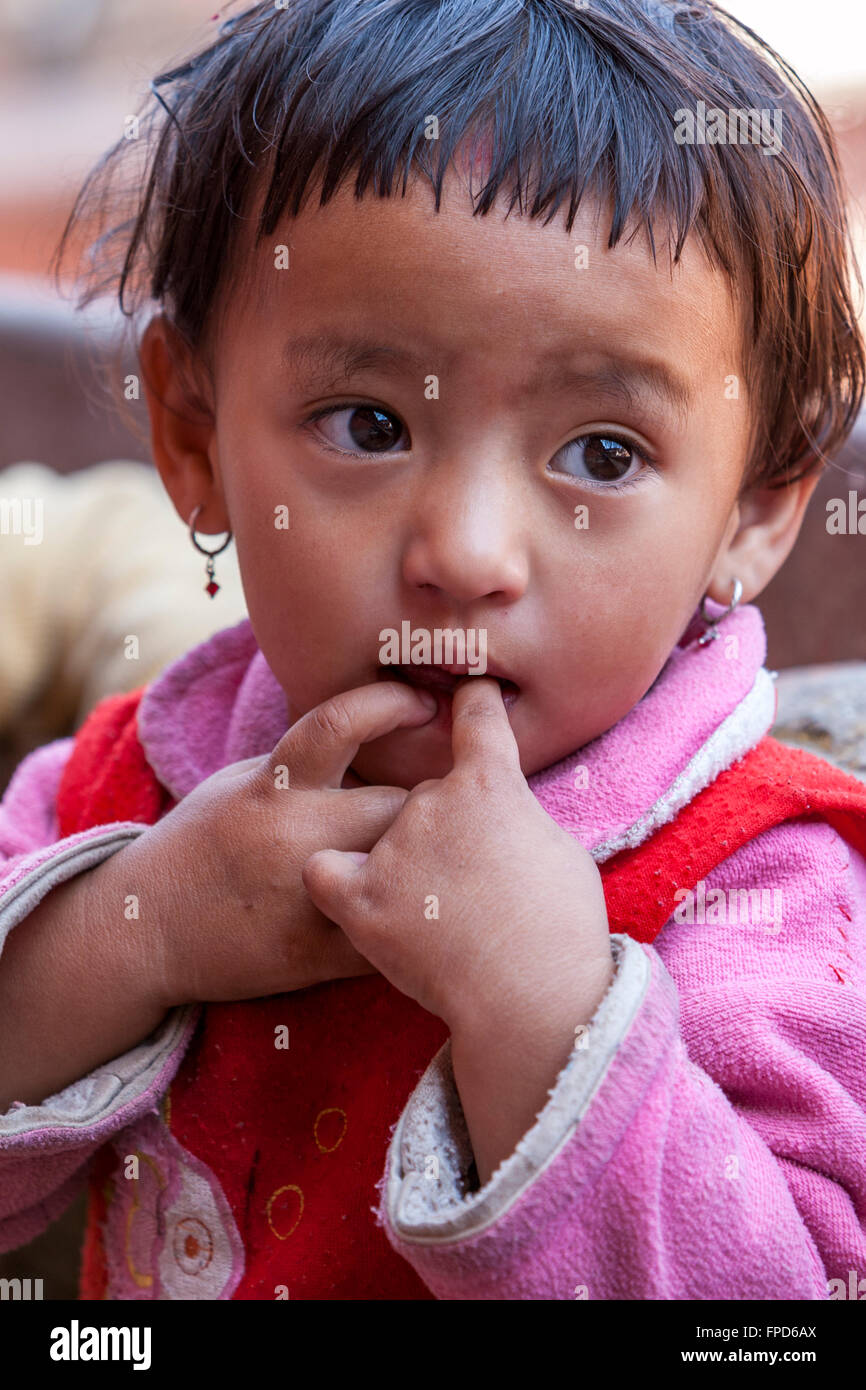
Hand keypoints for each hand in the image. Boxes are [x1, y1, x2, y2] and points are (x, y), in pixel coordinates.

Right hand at [139, 680, 436, 1006]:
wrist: (144, 929)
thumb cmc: (203, 842)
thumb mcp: (242, 781)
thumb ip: (303, 761)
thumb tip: (378, 722)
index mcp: (272, 786)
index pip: (340, 724)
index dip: (392, 705)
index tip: (426, 704)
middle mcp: (291, 837)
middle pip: (399, 806)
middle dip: (430, 804)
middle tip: (444, 809)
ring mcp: (304, 900)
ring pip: (402, 871)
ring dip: (426, 863)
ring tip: (432, 863)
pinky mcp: (313, 956)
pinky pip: (388, 936)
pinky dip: (410, 925)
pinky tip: (414, 915)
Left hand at [302, 678, 614, 1034]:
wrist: (533, 997)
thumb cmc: (564, 929)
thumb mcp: (558, 851)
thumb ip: (516, 819)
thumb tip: (501, 816)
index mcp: (489, 782)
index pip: (475, 717)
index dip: (472, 700)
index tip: (468, 691)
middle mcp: (431, 800)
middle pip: (421, 793)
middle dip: (438, 826)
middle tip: (465, 881)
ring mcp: (391, 847)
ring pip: (378, 831)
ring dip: (395, 858)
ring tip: (429, 912)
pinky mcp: (361, 899)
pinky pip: (324, 872)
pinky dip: (332, 881)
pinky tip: (351, 898)